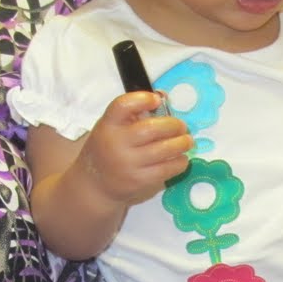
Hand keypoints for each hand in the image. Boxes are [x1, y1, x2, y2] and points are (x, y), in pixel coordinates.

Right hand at [78, 91, 189, 205]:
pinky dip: (179, 162)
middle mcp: (116, 143)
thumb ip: (134, 111)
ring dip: (181, 144)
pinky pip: (166, 169)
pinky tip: (181, 158)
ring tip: (187, 141)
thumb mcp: (113, 127)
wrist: (95, 184)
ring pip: (163, 150)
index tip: (156, 100)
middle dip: (173, 125)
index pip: (123, 105)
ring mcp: (127, 164)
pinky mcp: (139, 181)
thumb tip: (164, 97)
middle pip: (151, 129)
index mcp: (108, 125)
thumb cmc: (108, 149)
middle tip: (182, 126)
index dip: (142, 99)